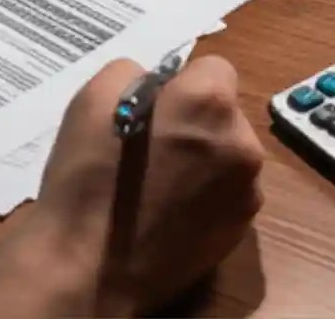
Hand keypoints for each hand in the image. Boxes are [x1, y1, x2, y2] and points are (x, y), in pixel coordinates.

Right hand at [34, 55, 264, 313]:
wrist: (91, 266)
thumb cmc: (87, 176)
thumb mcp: (91, 99)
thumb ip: (132, 73)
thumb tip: (155, 84)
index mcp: (207, 101)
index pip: (212, 68)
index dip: (180, 85)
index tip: (151, 109)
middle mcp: (241, 141)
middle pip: (224, 113)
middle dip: (195, 121)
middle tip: (149, 146)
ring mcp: (247, 190)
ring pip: (228, 154)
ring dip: (203, 158)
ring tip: (156, 182)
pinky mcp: (242, 229)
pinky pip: (227, 193)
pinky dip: (205, 194)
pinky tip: (167, 210)